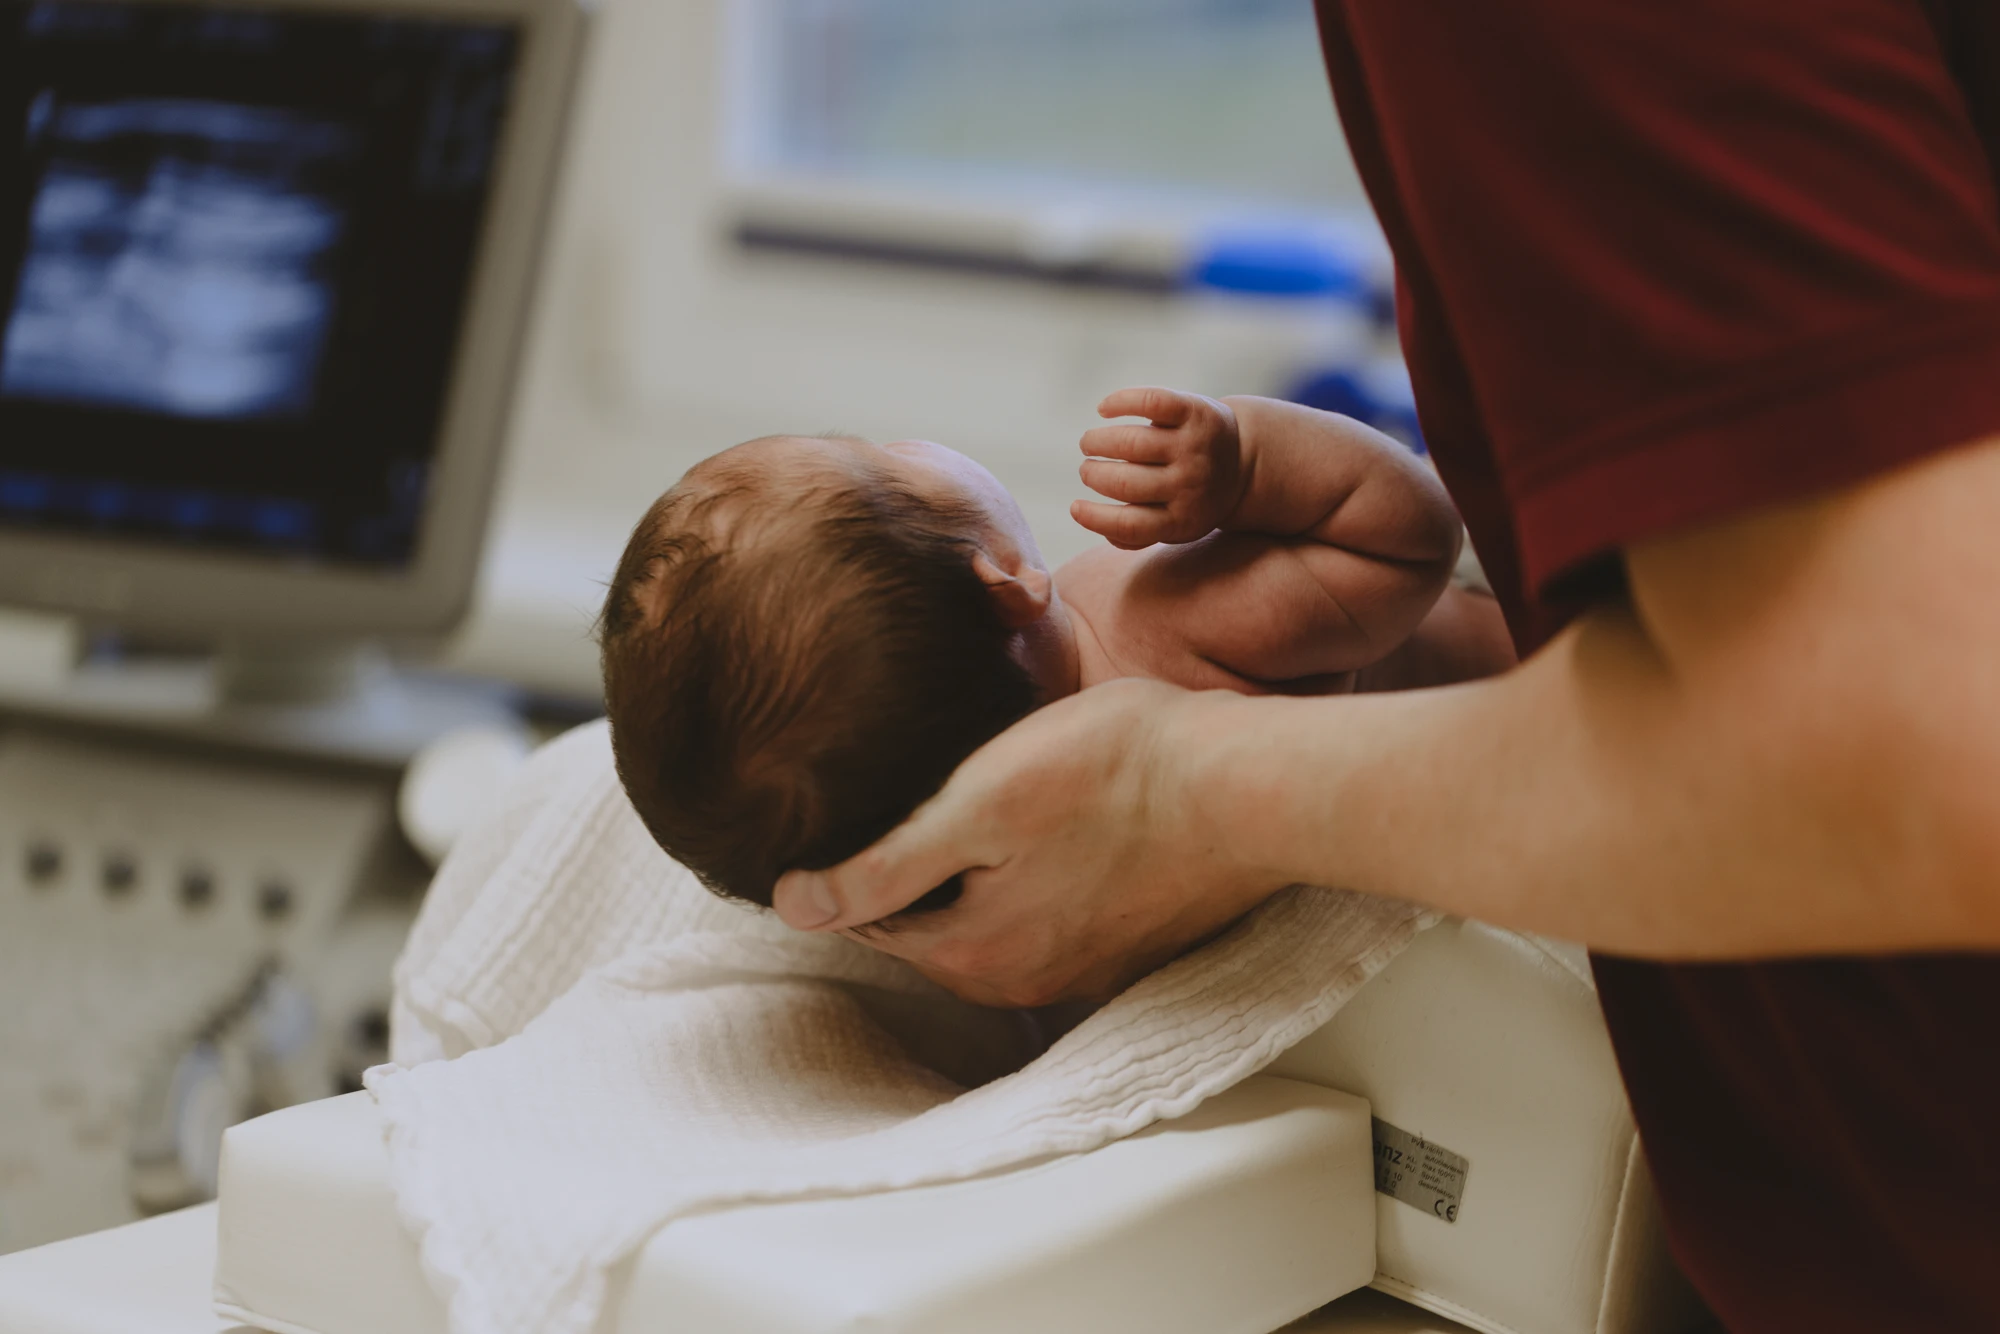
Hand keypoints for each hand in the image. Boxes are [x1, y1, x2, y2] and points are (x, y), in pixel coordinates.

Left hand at [769, 679, 1284, 1007]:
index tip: (840, 819)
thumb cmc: (1119, 773)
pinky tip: (1043, 839)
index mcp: (974, 952)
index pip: (871, 921)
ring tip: (964, 820)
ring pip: (993, 929)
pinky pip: (1052, 924)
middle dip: (908, 883)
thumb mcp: (978, 803)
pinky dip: (1031, 890)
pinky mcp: (1132, 945)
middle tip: (899, 810)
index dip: (846, 870)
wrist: (1250, 785)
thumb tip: (794, 908)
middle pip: (932, 933)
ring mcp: (1086, 969)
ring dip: (971, 887)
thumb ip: (884, 867)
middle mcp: (1026, 979)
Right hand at [1073, 387, 1244, 549]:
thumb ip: (1139, 535)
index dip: (1095, 518)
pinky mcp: (1195, 411)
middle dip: (1094, 475)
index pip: (1130, 525)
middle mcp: (1190, 483)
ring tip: (1090, 444)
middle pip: (1125, 482)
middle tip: (1087, 470)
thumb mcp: (1175, 525)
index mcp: (1183, 520)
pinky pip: (1151, 402)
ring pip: (1131, 443)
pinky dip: (1120, 402)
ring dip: (1098, 442)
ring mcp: (1193, 446)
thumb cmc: (1192, 497)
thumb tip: (1100, 528)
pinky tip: (1104, 409)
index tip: (1075, 507)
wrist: (1243, 462)